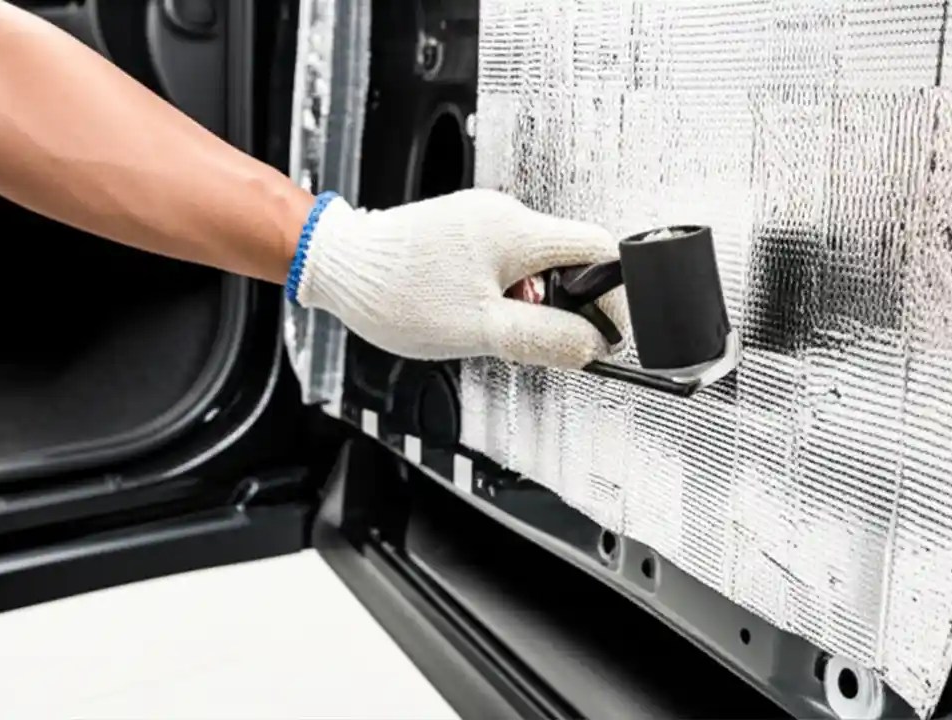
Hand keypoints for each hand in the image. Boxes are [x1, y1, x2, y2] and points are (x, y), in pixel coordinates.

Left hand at [288, 189, 628, 368]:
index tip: (600, 328)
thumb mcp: (482, 330)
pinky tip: (468, 309)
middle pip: (568, 260)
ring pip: (533, 266)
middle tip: (529, 332)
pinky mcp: (460, 232)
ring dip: (524, 302)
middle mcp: (504, 215)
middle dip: (560, 303)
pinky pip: (501, 264)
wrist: (338, 268)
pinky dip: (498, 293)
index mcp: (518, 231)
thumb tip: (592, 346)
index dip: (613, 294)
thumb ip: (546, 338)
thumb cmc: (397, 293)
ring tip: (486, 322)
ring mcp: (480, 221)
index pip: (601, 249)